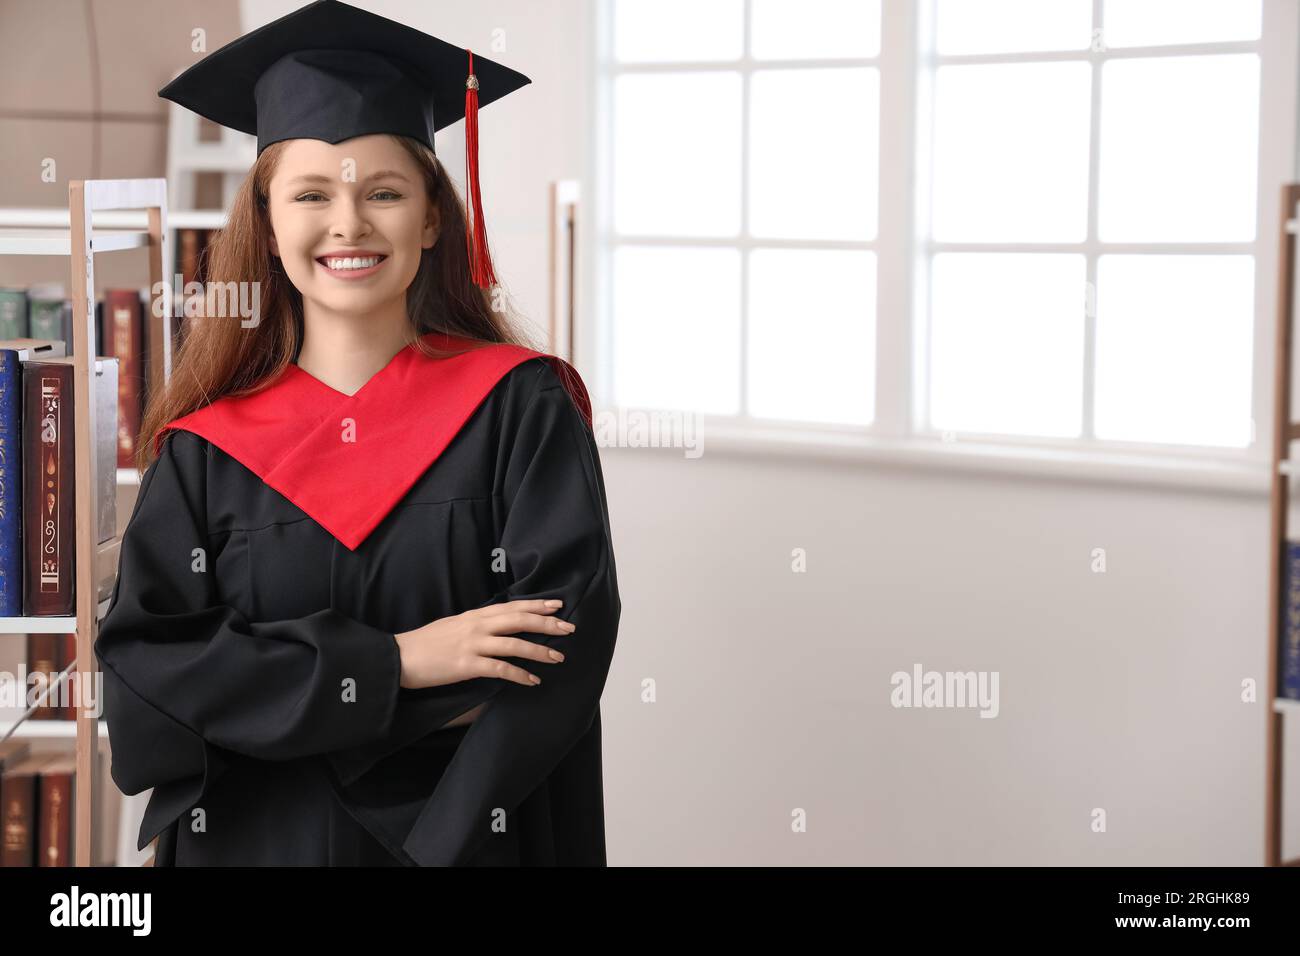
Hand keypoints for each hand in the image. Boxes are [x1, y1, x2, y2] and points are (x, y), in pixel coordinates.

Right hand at [394, 599, 574, 689]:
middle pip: (519, 620)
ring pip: (515, 644)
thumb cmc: (427, 644)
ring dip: (540, 650)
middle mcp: (477, 626)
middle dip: (547, 623)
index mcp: (475, 615)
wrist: (399, 657)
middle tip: (570, 628)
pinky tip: (533, 680)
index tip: (559, 604)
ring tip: (558, 657)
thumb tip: (499, 627)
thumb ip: (477, 625)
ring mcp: (472, 644)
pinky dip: (520, 674)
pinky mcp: (466, 665)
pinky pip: (500, 669)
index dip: (537, 604)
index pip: (513, 606)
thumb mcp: (454, 626)